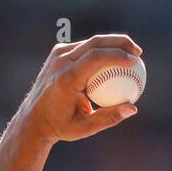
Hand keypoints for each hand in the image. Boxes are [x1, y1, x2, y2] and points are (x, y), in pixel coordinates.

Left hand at [15, 34, 143, 143]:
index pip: (96, 58)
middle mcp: (60, 62)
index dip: (118, 55)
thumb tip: (133, 108)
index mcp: (66, 78)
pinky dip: (101, 51)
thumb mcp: (86, 127)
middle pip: (95, 43)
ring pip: (90, 43)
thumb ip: (110, 118)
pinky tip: (115, 58)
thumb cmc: (61, 126)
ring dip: (112, 44)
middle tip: (139, 53)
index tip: (136, 61)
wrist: (33, 118)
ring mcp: (57, 55)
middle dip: (120, 43)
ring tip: (131, 54)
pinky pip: (83, 48)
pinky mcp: (57, 53)